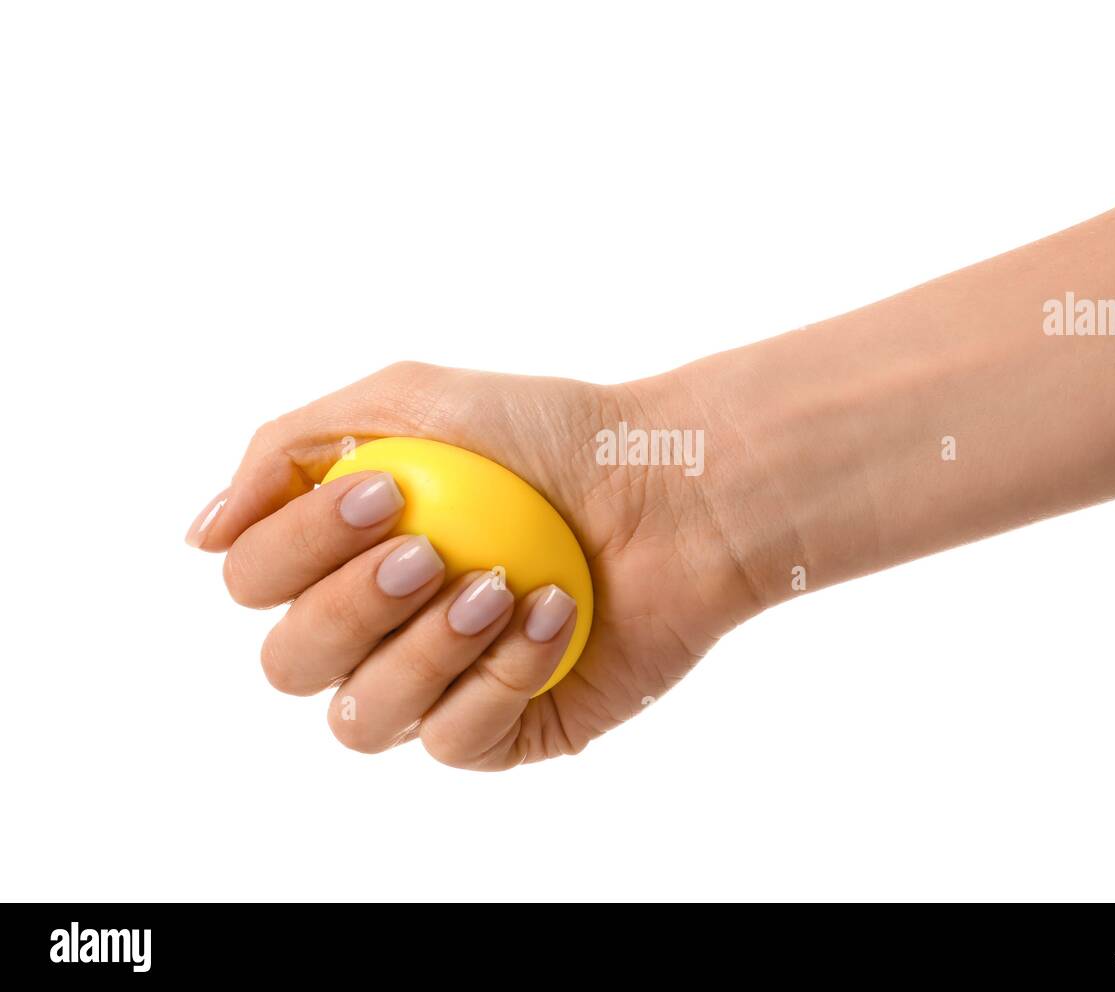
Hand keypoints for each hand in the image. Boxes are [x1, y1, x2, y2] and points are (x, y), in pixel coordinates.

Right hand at [186, 362, 755, 769]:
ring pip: (361, 719)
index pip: (255, 581)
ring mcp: (438, 686)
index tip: (387, 493)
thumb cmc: (550, 437)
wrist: (671, 489)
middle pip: (289, 662)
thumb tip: (200, 535)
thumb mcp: (410, 401)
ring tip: (496, 587)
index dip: (298, 547)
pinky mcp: (506, 729)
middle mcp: (376, 629)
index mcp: (342, 555)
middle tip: (430, 549)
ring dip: (424, 650)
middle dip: (350, 606)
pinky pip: (459, 740)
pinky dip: (504, 674)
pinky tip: (554, 615)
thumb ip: (289, 450)